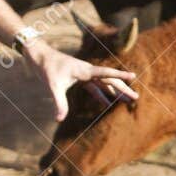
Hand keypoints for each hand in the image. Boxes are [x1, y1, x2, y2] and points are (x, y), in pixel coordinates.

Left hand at [22, 39, 137, 121]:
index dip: (120, 75)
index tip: (134, 76)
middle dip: (123, 89)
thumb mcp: (53, 86)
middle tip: (136, 97)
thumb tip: (59, 119)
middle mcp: (88, 71)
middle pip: (110, 80)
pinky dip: (102, 95)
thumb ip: (59, 102)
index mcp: (85, 70)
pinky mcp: (79, 78)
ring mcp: (84, 75)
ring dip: (115, 92)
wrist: (39, 57)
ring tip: (127, 101)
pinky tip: (107, 103)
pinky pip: (95, 87)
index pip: (106, 73)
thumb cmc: (47, 68)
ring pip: (104, 84)